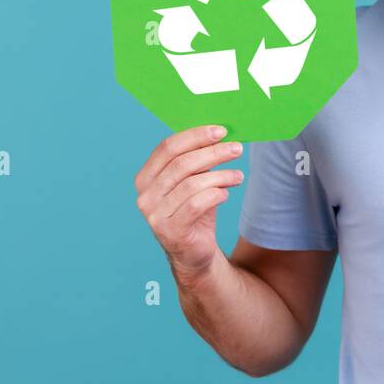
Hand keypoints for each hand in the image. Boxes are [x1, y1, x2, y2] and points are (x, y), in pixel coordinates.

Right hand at [134, 125, 244, 284]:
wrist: (194, 252)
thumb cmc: (194, 212)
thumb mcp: (194, 183)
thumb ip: (198, 162)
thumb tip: (220, 136)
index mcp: (146, 177)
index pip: (167, 148)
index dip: (195, 136)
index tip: (220, 131)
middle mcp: (145, 195)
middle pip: (181, 164)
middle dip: (213, 153)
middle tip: (237, 149)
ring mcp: (154, 215)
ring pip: (191, 184)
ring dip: (220, 175)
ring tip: (238, 175)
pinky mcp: (170, 231)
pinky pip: (196, 204)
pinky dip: (215, 194)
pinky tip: (226, 193)